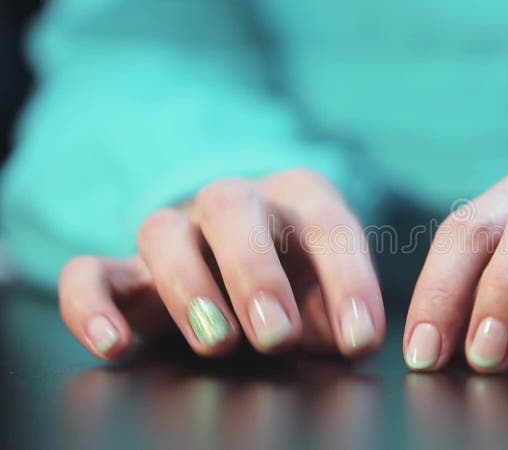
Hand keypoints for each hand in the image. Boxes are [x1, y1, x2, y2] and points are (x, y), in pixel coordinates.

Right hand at [60, 170, 384, 358]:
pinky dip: (91, 306)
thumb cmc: (301, 279)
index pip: (328, 226)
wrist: (246, 257)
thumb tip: (349, 339)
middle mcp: (235, 204)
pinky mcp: (127, 267)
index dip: (348, 282)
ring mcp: (177, 231)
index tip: (358, 340)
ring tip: (217, 343)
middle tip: (275, 335)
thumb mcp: (328, 290)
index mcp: (299, 199)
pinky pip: (90, 272)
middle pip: (231, 207)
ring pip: (161, 231)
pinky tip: (115, 344)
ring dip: (187, 287)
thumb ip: (337, 312)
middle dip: (254, 272)